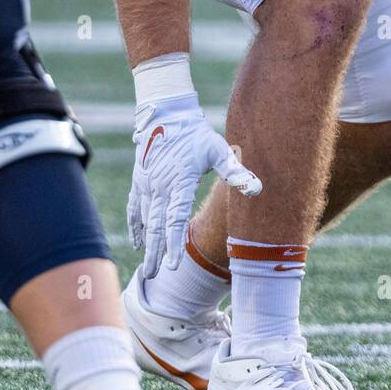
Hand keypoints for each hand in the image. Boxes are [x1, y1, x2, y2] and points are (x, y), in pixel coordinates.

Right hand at [129, 93, 259, 278]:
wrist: (167, 115)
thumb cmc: (196, 134)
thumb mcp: (218, 150)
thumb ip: (235, 171)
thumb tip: (256, 188)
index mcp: (178, 182)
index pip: (174, 219)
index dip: (172, 243)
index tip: (171, 265)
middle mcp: (159, 186)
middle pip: (156, 226)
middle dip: (155, 252)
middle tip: (153, 275)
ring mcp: (146, 184)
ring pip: (145, 220)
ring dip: (147, 244)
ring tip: (147, 268)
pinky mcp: (140, 180)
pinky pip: (135, 207)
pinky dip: (136, 226)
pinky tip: (138, 242)